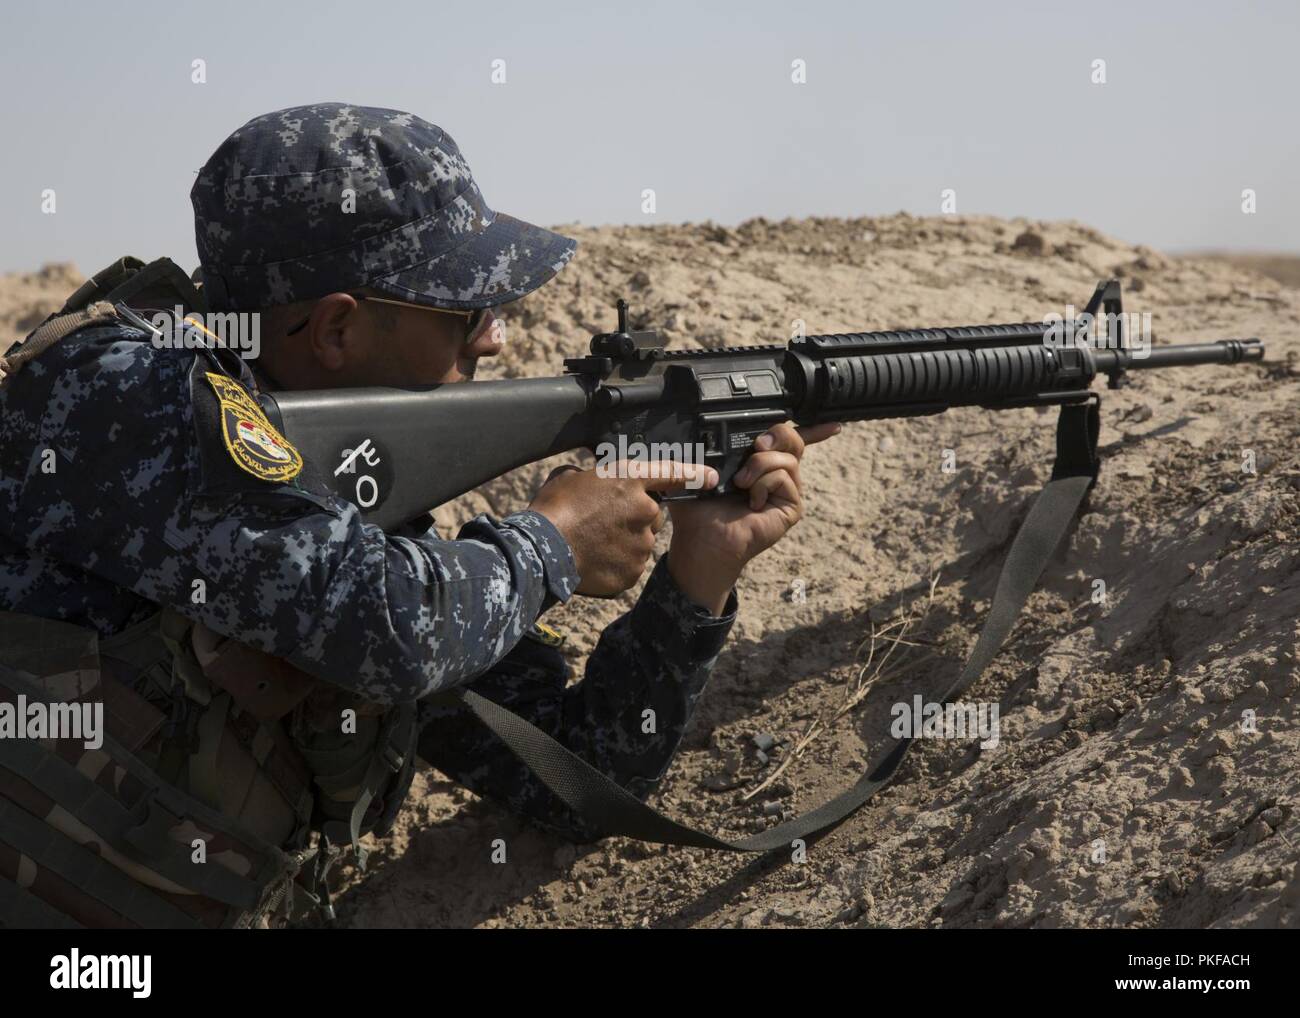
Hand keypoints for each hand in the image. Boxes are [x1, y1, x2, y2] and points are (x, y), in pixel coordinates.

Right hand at [529, 459, 717, 596]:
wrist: (543, 552)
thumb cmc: (552, 510)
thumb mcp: (568, 476)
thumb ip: (590, 475)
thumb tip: (587, 479)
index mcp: (629, 479)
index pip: (673, 473)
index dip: (695, 473)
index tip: (712, 478)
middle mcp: (644, 510)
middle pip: (651, 514)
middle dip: (633, 517)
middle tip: (602, 522)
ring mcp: (642, 543)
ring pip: (641, 541)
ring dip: (623, 541)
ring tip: (593, 543)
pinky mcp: (634, 570)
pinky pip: (630, 565)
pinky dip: (616, 564)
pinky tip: (594, 560)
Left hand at [666, 422, 840, 612]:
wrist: (703, 537)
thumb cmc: (700, 506)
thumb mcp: (703, 467)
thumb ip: (713, 445)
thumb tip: (716, 431)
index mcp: (760, 463)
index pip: (790, 441)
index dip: (813, 430)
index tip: (833, 425)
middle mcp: (778, 475)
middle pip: (794, 439)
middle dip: (778, 434)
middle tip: (757, 446)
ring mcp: (787, 491)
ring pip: (788, 458)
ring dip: (760, 464)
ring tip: (740, 483)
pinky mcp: (792, 506)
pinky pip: (784, 477)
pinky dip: (763, 483)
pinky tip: (752, 500)